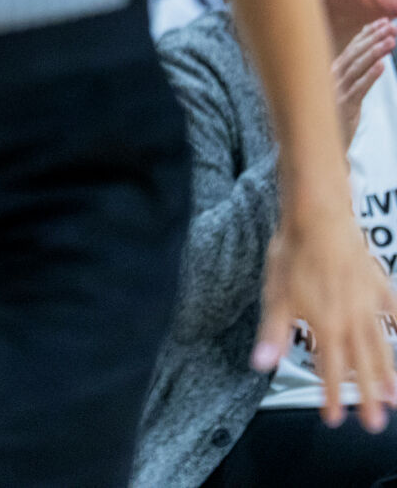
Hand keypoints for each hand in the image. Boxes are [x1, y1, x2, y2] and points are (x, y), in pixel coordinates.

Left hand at [255, 202, 396, 428]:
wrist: (319, 219)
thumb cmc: (294, 255)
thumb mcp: (275, 297)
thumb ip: (272, 334)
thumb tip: (261, 364)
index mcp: (326, 325)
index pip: (329, 370)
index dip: (331, 397)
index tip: (335, 419)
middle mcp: (352, 320)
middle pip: (362, 367)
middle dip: (367, 398)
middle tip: (375, 425)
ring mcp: (370, 304)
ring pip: (383, 347)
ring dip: (389, 375)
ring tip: (396, 399)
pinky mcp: (379, 286)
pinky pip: (396, 313)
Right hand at [335, 19, 395, 145]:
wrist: (316, 143)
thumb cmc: (332, 114)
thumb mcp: (341, 90)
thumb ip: (350, 72)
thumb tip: (363, 51)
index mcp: (331, 71)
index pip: (352, 47)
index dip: (368, 33)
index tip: (384, 21)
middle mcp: (331, 77)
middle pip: (354, 53)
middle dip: (374, 38)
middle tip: (391, 27)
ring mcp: (336, 91)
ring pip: (357, 67)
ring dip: (375, 53)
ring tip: (391, 41)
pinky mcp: (344, 106)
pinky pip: (359, 89)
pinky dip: (370, 76)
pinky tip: (382, 66)